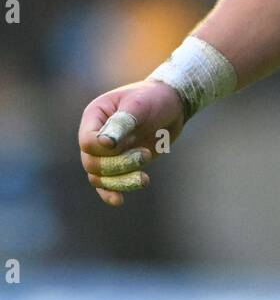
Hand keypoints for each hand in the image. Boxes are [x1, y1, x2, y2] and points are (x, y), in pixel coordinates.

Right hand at [78, 80, 186, 207]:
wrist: (172, 104)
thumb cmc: (155, 98)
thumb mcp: (140, 106)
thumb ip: (122, 123)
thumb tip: (104, 144)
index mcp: (95, 116)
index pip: (87, 141)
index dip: (101, 148)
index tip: (120, 146)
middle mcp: (96, 135)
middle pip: (93, 163)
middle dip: (118, 165)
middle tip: (145, 155)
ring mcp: (106, 152)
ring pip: (100, 177)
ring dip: (121, 181)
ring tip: (144, 179)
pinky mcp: (119, 164)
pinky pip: (107, 184)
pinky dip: (111, 192)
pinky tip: (119, 200)